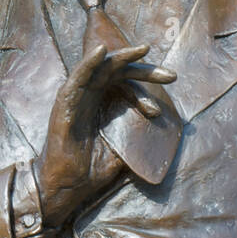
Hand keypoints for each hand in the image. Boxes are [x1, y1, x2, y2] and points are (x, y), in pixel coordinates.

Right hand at [34, 42, 174, 227]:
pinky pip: (76, 78)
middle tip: (172, 76)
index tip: (172, 82)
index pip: (124, 82)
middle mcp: (87, 97)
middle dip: (144, 69)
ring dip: (120, 57)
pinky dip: (88, 63)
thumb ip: (134, 138)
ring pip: (97, 68)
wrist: (67, 188)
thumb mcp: (122, 151)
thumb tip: (158, 138)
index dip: (147, 79)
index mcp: (99, 104)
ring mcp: (75, 98)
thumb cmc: (88, 171)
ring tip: (143, 49)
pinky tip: (100, 50)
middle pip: (116, 71)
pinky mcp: (63, 103)